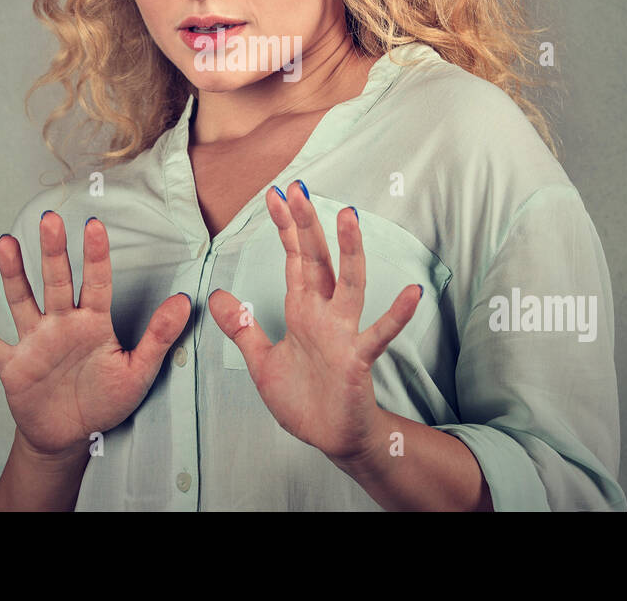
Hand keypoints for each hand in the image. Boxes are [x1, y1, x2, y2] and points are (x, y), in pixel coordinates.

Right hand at [0, 213, 191, 460]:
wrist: (71, 435)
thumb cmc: (107, 399)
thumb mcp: (138, 371)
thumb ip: (159, 337)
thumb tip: (185, 301)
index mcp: (94, 322)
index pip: (97, 282)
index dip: (96, 255)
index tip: (94, 225)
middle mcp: (62, 323)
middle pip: (57, 281)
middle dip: (54, 251)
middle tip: (50, 219)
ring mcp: (35, 340)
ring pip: (23, 300)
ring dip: (13, 273)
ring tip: (6, 242)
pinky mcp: (12, 364)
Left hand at [208, 182, 421, 463]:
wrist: (331, 437)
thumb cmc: (303, 398)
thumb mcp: (261, 360)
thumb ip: (241, 327)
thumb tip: (215, 294)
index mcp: (303, 310)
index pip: (293, 259)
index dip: (284, 228)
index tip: (274, 194)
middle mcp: (325, 314)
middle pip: (316, 260)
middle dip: (307, 225)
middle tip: (298, 187)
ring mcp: (344, 333)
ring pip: (349, 284)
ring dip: (349, 251)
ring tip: (348, 216)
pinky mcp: (358, 359)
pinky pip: (378, 334)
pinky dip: (395, 315)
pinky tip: (411, 292)